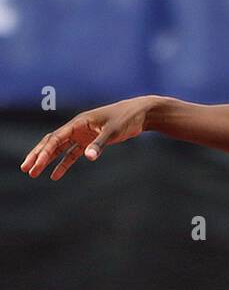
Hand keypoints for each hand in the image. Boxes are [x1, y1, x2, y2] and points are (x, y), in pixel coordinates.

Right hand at [20, 95, 155, 180]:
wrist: (140, 114)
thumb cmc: (126, 118)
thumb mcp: (113, 131)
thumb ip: (99, 144)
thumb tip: (88, 157)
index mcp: (79, 122)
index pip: (56, 138)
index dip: (45, 151)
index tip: (37, 164)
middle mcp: (77, 128)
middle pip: (52, 142)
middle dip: (39, 156)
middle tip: (26, 168)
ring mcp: (83, 135)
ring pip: (60, 149)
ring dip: (47, 160)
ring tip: (34, 173)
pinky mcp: (90, 141)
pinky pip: (73, 154)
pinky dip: (64, 163)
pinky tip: (55, 175)